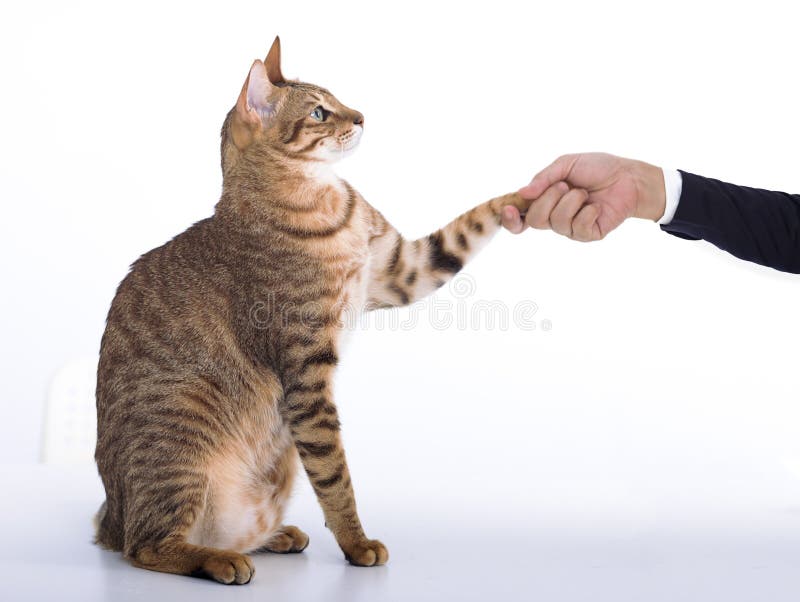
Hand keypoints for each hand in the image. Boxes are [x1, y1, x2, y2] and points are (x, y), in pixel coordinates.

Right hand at [501, 153, 665, 240]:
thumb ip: (543, 178)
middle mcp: (554, 217)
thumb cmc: (598, 168)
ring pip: (557, 222)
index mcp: (545, 201)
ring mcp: (571, 228)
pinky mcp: (588, 234)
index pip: (521, 218)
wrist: (628, 176)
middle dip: (549, 198)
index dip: (511, 219)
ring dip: (571, 201)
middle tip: (566, 185)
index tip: (509, 209)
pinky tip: (596, 206)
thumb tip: (522, 193)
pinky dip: (587, 212)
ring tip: (585, 193)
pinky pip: (578, 228)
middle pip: (536, 220)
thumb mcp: (566, 164)